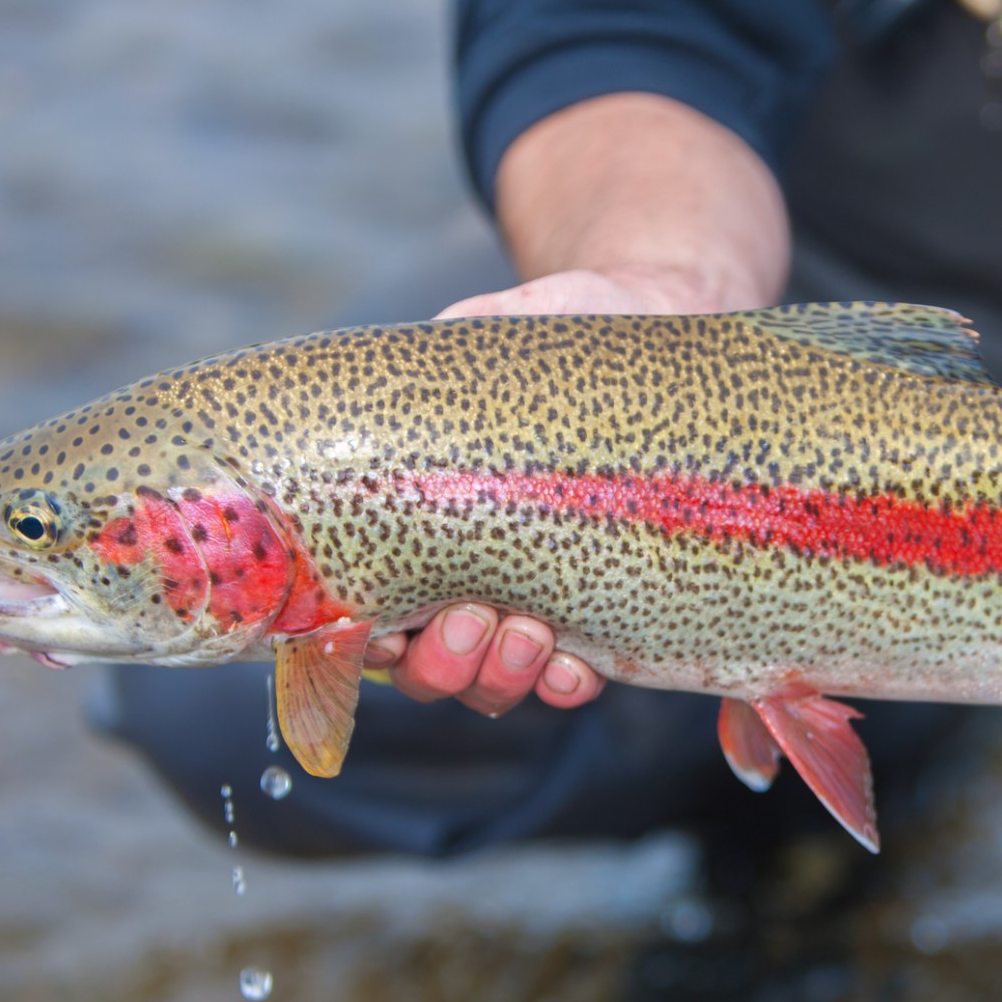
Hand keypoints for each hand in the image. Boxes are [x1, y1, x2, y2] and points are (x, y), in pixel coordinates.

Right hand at [361, 266, 716, 714]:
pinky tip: (574, 666)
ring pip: (492, 683)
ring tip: (527, 633)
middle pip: (427, 669)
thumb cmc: (543, 333)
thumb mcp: (470, 340)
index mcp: (414, 530)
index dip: (357, 643)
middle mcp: (465, 578)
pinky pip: (572, 678)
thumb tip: (373, 403)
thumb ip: (420, 373)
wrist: (644, 317)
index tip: (377, 629)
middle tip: (472, 615)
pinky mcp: (604, 605)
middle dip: (440, 662)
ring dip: (500, 675)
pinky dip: (565, 685)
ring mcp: (533, 599)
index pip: (363, 615)